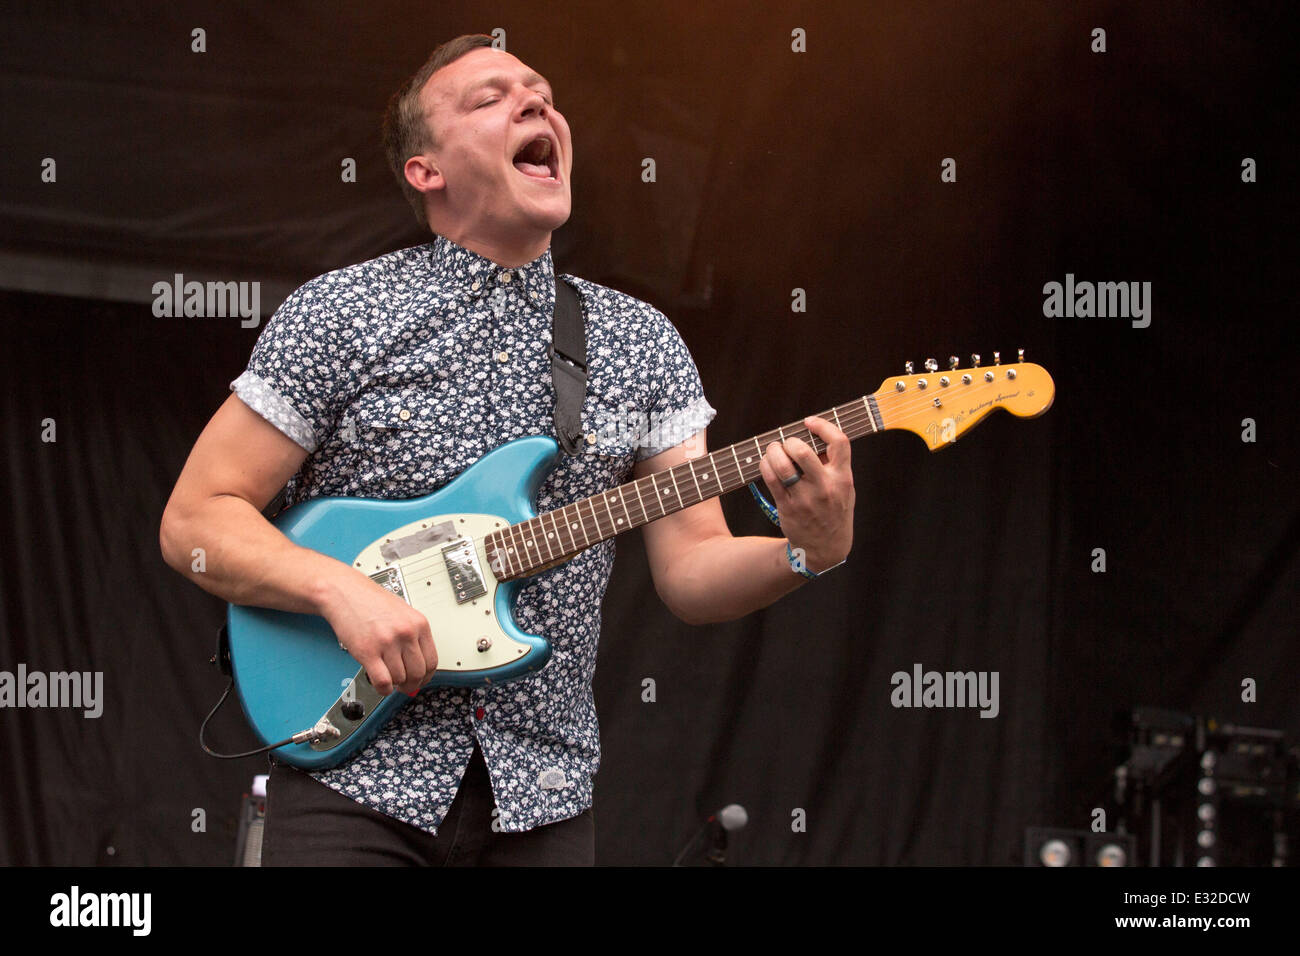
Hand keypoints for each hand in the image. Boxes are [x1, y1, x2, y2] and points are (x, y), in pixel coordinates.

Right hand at [319, 570, 437, 696]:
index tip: (420, 680)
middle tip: (405, 686)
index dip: (426, 676)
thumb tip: (418, 663)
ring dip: (394, 684)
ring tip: (388, 678)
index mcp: (419, 623)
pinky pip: (383, 681)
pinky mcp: (368, 651)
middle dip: (412, 684)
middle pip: (418, 673)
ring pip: (400, 679)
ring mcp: (388, 642)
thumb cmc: (370, 601)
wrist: (343, 592)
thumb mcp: (402, 613)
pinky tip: (380, 684)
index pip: (432, 661)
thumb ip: (412, 636)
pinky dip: (383, 689)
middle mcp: (406, 633)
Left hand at [757, 416, 854, 573]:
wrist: (825, 548)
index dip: (822, 426)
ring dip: (773, 452)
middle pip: (802, 451)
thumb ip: (833, 465)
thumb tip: (810, 435)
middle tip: (787, 444)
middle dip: (789, 441)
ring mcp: (805, 499)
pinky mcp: (787, 507)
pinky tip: (767, 464)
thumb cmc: (833, 510)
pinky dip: (765, 466)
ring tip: (773, 452)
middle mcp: (825, 488)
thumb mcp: (844, 488)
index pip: (839, 442)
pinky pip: (771, 479)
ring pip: (782, 465)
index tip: (809, 422)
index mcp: (843, 478)